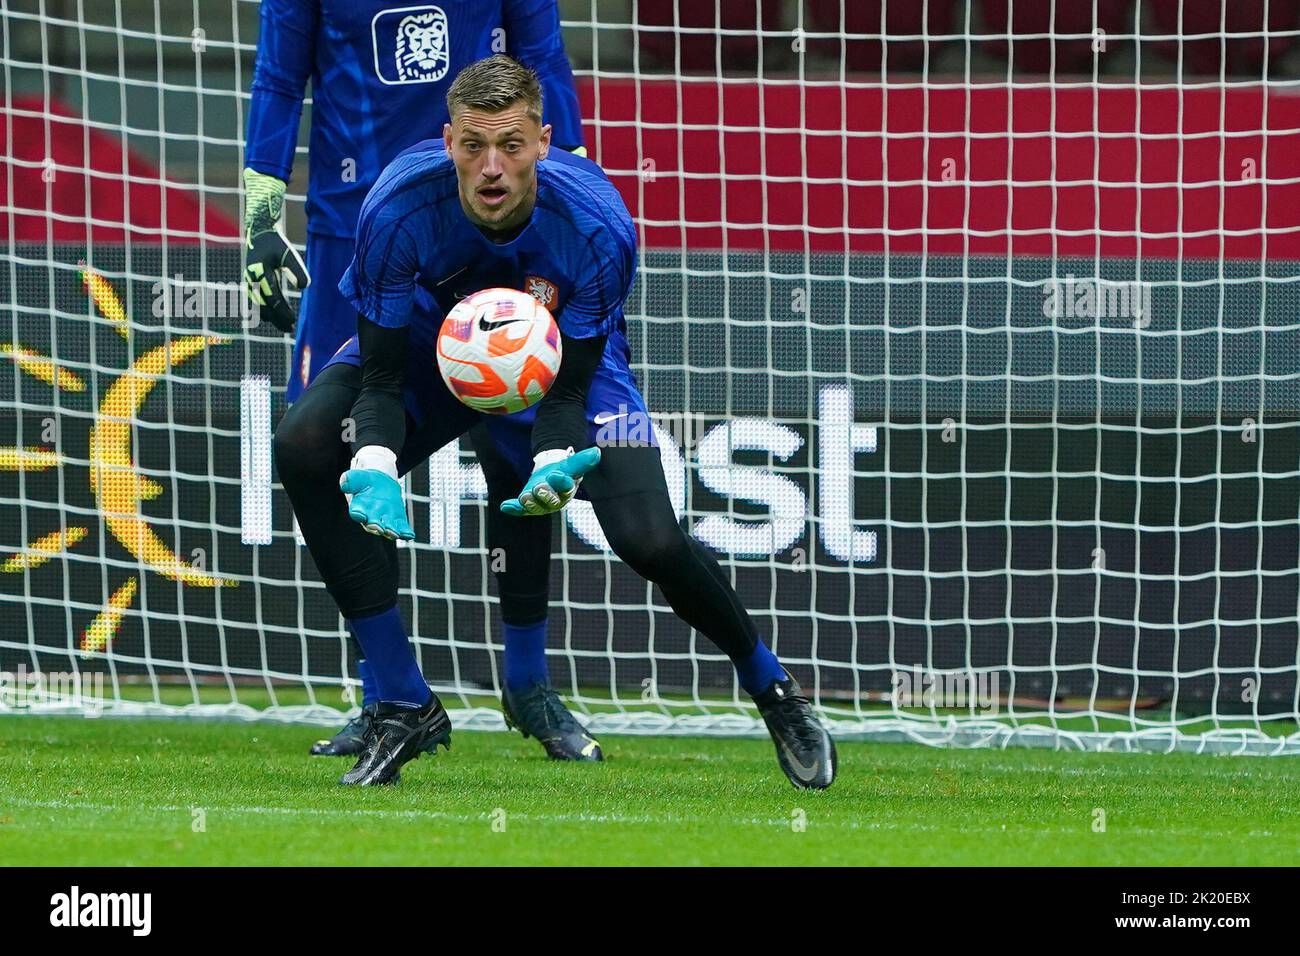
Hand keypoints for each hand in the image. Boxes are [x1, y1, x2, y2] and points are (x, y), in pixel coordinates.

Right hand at [242, 168, 309, 333]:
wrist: (259, 233)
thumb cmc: (276, 244)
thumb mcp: (289, 254)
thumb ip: (297, 270)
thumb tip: (304, 287)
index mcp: (260, 272)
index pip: (273, 297)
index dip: (282, 311)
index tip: (292, 320)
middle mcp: (251, 279)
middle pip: (265, 305)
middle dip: (277, 318)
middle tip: (289, 329)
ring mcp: (248, 281)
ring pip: (258, 305)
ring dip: (270, 317)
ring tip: (284, 326)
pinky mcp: (249, 282)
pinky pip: (255, 301)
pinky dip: (263, 310)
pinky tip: (271, 318)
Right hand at [339, 446, 412, 539]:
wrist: (380, 480)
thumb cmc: (365, 481)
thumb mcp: (357, 477)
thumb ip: (350, 479)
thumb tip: (344, 483)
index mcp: (358, 507)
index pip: (356, 513)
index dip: (358, 514)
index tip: (361, 515)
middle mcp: (371, 517)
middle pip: (372, 524)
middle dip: (376, 527)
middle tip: (379, 529)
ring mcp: (385, 519)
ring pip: (388, 528)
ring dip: (391, 532)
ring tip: (395, 533)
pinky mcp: (397, 519)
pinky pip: (401, 527)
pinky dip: (405, 532)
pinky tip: (409, 535)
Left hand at [501, 446, 601, 516]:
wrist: (551, 476)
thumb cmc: (564, 471)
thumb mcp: (571, 464)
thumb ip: (582, 460)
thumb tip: (596, 452)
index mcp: (567, 490)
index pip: (566, 488)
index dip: (560, 482)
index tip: (555, 474)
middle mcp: (555, 501)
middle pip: (551, 501)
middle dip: (544, 495)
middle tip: (538, 488)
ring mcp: (540, 504)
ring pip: (535, 507)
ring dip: (529, 502)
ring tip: (523, 497)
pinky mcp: (528, 505)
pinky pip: (520, 510)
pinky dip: (513, 509)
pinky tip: (505, 506)